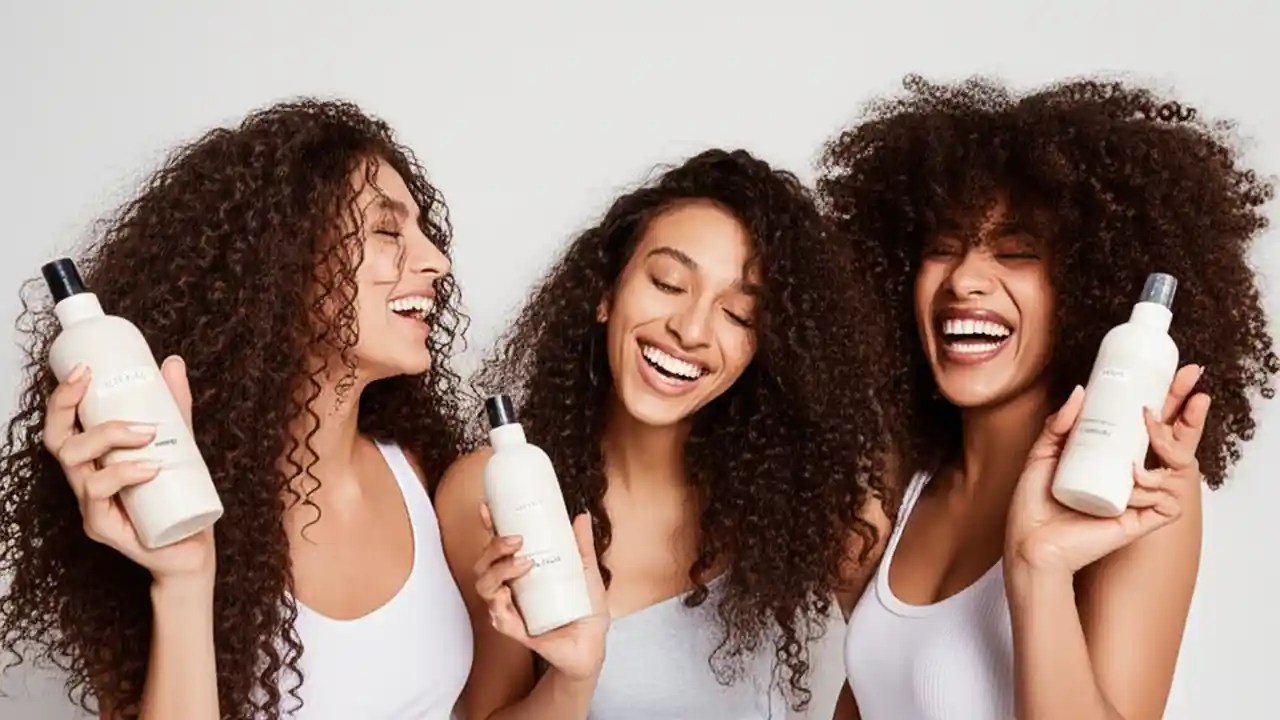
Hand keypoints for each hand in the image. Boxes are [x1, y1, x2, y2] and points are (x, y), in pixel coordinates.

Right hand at [42, 355, 215, 586]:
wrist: (191, 547)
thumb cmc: (177, 495)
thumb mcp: (179, 442)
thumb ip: (174, 406)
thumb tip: (171, 363)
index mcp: (94, 459)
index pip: (64, 425)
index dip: (64, 397)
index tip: (85, 369)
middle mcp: (85, 480)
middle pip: (59, 442)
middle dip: (71, 408)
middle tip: (101, 387)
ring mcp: (90, 506)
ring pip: (77, 466)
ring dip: (109, 439)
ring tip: (148, 432)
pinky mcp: (103, 528)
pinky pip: (99, 498)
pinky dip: (123, 476)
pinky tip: (150, 468)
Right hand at [473, 504, 609, 680]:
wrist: (592, 644)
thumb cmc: (585, 608)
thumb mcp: (586, 572)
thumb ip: (582, 545)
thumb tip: (581, 516)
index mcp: (521, 570)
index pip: (497, 547)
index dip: (488, 528)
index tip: (487, 509)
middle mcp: (510, 587)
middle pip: (484, 564)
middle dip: (494, 548)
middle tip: (517, 540)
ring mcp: (510, 608)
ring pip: (485, 587)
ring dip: (498, 572)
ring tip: (523, 564)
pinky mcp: (516, 630)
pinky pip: (498, 618)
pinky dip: (500, 606)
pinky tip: (508, 597)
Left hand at [1005, 364, 1208, 574]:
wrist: (1029, 543)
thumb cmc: (1034, 505)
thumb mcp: (1043, 454)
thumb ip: (1059, 425)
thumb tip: (1082, 390)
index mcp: (1112, 463)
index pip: (1147, 433)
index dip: (1168, 407)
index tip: (1177, 377)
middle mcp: (1129, 481)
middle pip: (1171, 446)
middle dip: (1185, 414)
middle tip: (1188, 382)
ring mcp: (1137, 502)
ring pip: (1175, 471)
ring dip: (1166, 445)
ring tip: (1144, 426)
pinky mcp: (1139, 523)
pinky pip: (1166, 504)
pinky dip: (1155, 488)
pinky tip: (1135, 475)